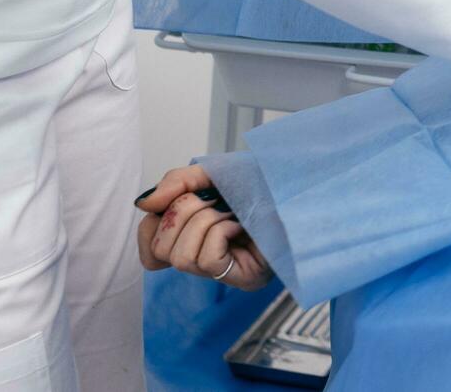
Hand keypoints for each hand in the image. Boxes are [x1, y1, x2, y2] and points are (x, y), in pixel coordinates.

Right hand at [135, 165, 271, 290]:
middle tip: (215, 200)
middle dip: (184, 212)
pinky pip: (206, 260)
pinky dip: (220, 233)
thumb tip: (144, 205)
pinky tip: (241, 226)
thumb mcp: (214, 172)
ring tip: (231, 213)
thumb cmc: (266, 179)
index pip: (149, 250)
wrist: (306, 184)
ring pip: (180, 256)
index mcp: (197, 236)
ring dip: (205, 221)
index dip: (153, 226)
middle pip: (159, 249)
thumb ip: (177, 183)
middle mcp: (208, 258)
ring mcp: (227, 271)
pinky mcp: (243, 278)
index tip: (177, 201)